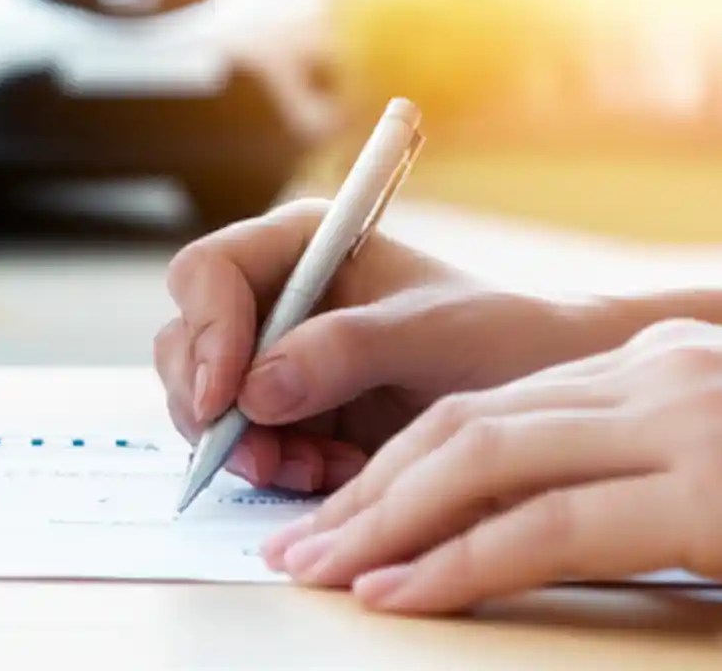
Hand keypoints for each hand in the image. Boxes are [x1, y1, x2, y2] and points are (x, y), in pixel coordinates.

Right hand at [155, 198, 594, 492]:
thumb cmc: (500, 339)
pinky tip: (330, 474)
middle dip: (215, 406)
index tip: (228, 395)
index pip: (208, 272)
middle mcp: (271, 297)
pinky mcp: (280, 414)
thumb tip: (253, 390)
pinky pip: (237, 446)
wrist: (536, 399)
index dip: (207, 330)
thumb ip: (345, 349)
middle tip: (264, 455)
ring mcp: (269, 358)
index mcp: (298, 246)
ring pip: (200, 403)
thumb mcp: (433, 334)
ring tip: (319, 470)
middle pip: (186, 342)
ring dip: (247, 448)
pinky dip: (272, 470)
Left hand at [263, 318, 721, 613]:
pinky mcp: (701, 493)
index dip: (392, 467)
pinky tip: (394, 591)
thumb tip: (503, 516)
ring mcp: (675, 425)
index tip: (335, 516)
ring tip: (318, 568)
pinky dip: (455, 562)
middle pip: (462, 428)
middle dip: (366, 494)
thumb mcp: (696, 462)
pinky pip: (543, 525)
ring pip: (481, 462)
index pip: (482, 412)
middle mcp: (648, 376)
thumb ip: (608, 466)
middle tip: (297, 546)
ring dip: (383, 522)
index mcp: (640, 366)